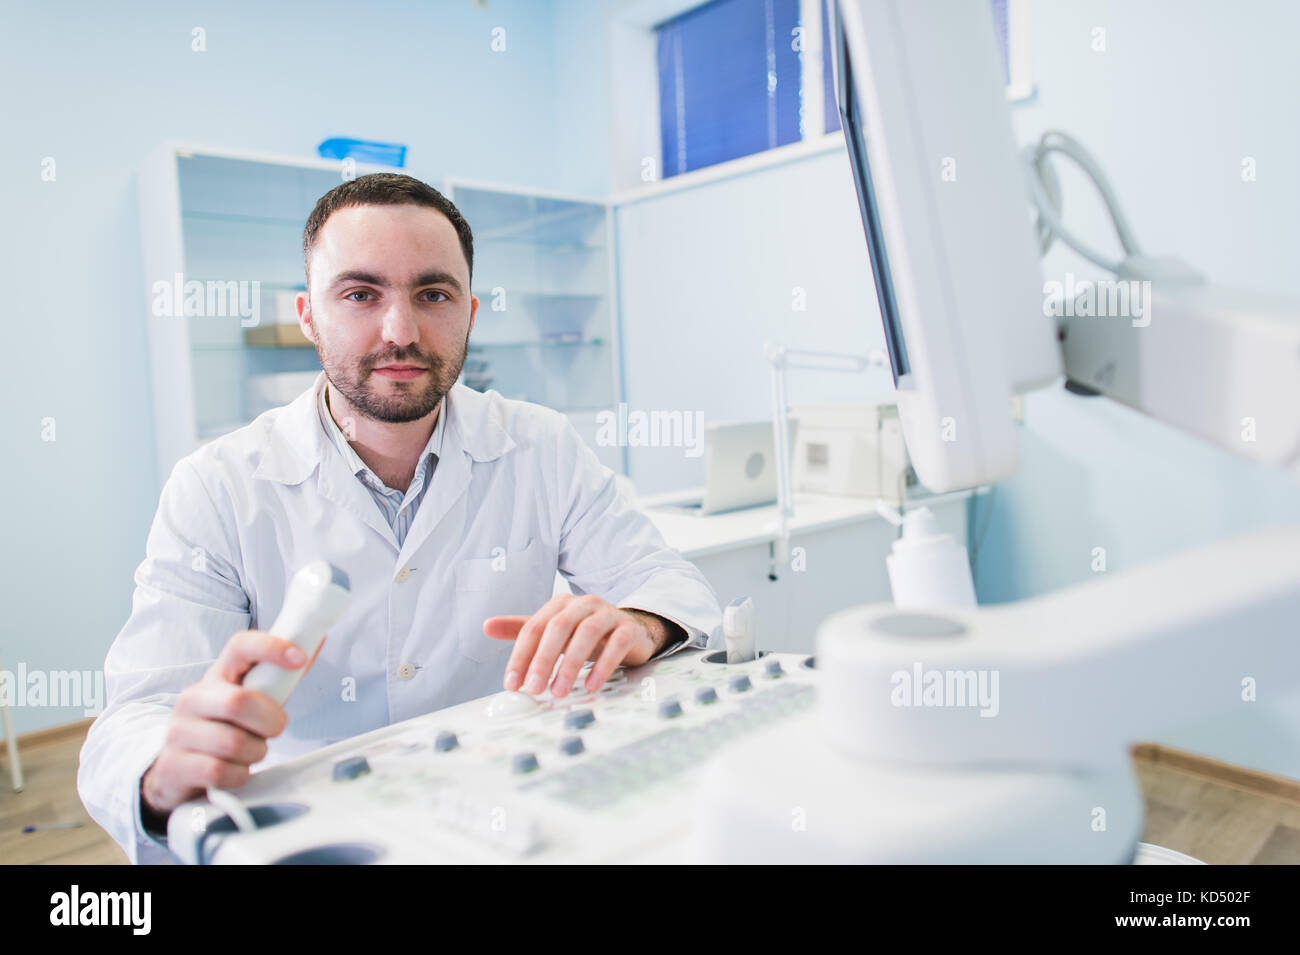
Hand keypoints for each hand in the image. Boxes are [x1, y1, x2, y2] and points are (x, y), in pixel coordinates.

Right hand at [141, 630, 324, 816]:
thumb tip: (316, 642)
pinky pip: (220, 772)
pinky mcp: (175, 765)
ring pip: (233, 743)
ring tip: (250, 752)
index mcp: (216, 676)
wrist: (180, 770)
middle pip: (238, 702)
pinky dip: (239, 775)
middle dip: (269, 721)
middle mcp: (193, 698)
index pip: (240, 646)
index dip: (271, 647)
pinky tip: (235, 770)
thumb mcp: (251, 700)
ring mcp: (179, 731)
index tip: (299, 658)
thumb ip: (281, 677)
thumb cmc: (226, 728)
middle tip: (273, 729)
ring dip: (255, 753)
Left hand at [483, 594, 666, 696]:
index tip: (512, 684)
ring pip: (587, 634)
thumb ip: (522, 629)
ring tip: (560, 691)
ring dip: (571, 665)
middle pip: (559, 627)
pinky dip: (603, 665)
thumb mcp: (554, 632)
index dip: (521, 656)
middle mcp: (584, 604)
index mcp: (561, 604)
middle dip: (544, 659)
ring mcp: (608, 614)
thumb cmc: (586, 634)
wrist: (631, 631)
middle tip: (534, 689)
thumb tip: (486, 625)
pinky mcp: (628, 629)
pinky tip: (592, 685)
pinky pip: (616, 644)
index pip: (534, 628)